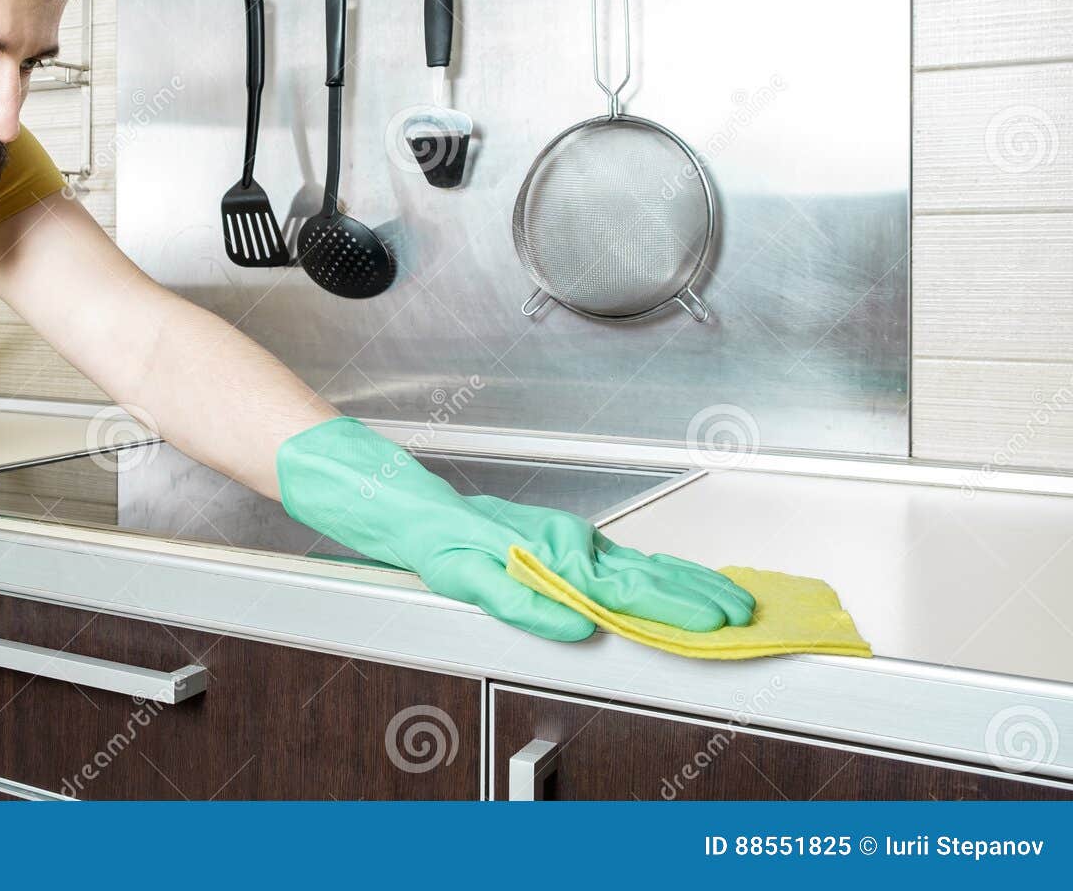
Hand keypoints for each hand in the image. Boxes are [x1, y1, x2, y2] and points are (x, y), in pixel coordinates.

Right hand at [276, 417, 753, 641]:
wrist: (383, 502)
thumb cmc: (443, 533)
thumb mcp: (503, 564)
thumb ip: (544, 591)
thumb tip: (593, 619)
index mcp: (556, 548)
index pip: (633, 575)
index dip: (684, 592)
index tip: (731, 609)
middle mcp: (546, 547)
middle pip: (627, 576)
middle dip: (687, 597)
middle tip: (740, 614)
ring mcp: (515, 552)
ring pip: (589, 578)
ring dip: (647, 598)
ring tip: (700, 615)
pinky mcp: (473, 558)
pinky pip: (514, 587)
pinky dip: (544, 605)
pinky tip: (573, 621)